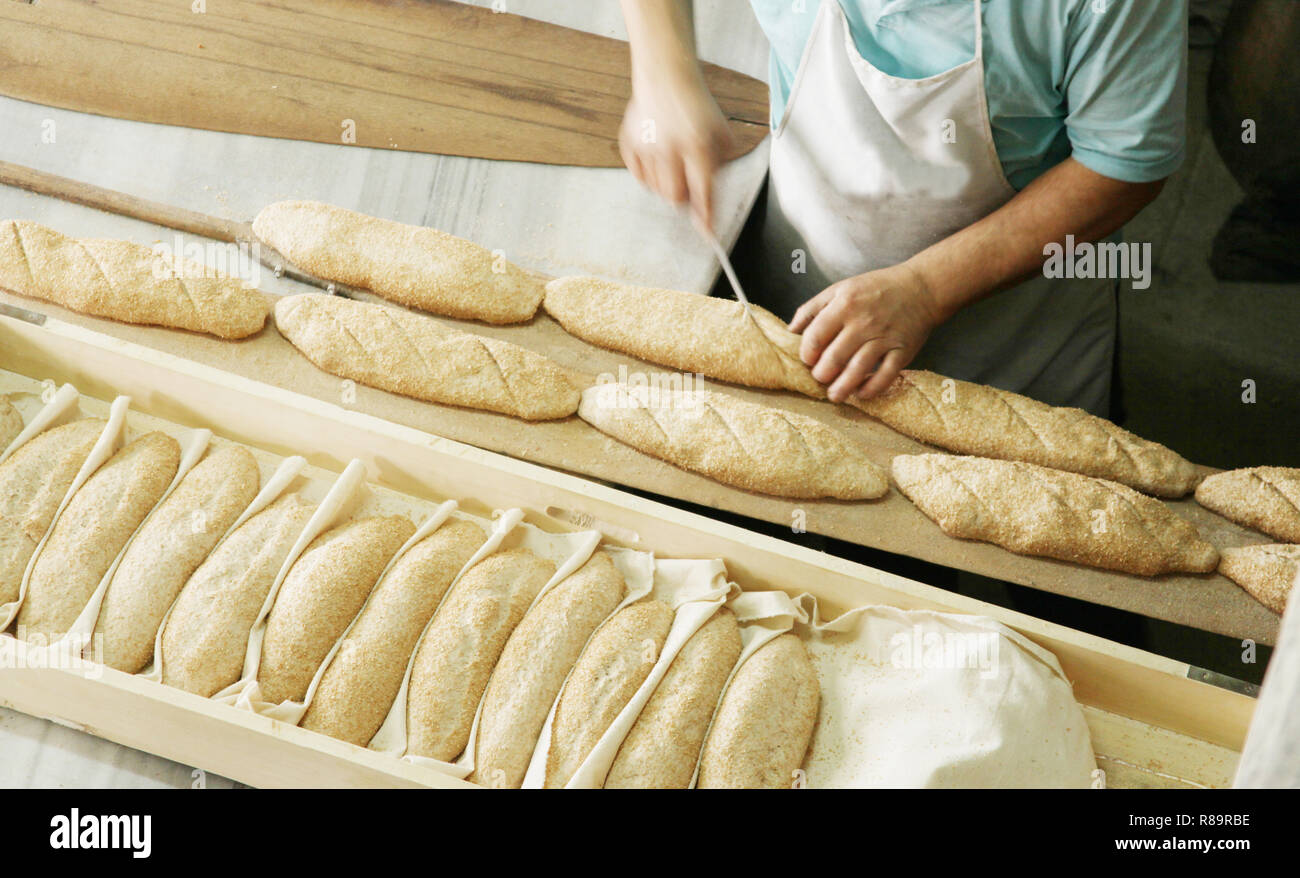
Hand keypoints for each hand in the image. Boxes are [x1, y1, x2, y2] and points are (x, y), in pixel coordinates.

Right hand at [619, 72, 733, 229]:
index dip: (706, 215)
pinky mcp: (629, 143)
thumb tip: (712, 195)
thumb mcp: (721, 129)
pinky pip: (639, 176)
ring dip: (667, 187)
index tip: (707, 234)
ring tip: (673, 166)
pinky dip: (649, 176)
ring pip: (656, 189)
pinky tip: (657, 159)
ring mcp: (646, 146)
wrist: (665, 75)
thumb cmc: (696, 104)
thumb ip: (722, 161)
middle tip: (688, 187)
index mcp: (697, 144)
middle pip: (675, 197)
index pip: (703, 190)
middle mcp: (670, 148)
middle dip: (684, 199)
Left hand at [790, 263, 941, 402]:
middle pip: (834, 357)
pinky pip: (885, 376)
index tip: (808, 360)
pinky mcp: (902, 351)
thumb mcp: (841, 288)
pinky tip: (861, 393)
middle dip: (822, 374)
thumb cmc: (876, 289)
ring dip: (842, 388)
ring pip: (857, 370)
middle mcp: (863, 322)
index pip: (816, 336)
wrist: (922, 288)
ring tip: (834, 395)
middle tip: (820, 379)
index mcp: (844, 305)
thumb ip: (812, 308)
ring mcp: (884, 338)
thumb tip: (790, 330)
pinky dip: (871, 389)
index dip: (807, 353)